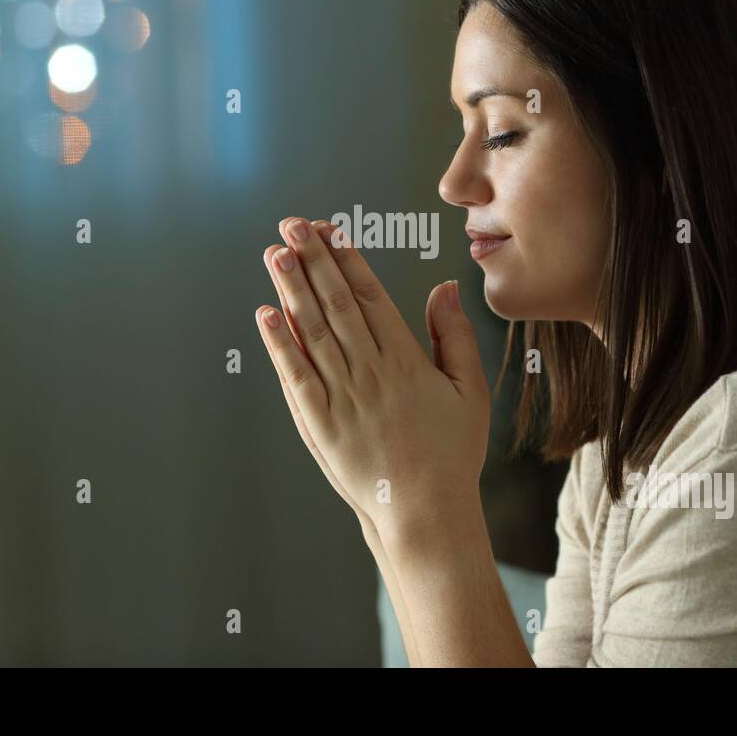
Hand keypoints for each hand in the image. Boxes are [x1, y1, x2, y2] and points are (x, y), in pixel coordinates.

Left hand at [255, 217, 490, 544]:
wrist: (425, 511)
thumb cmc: (452, 452)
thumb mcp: (470, 390)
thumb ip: (454, 336)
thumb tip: (445, 286)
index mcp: (406, 360)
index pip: (370, 296)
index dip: (348, 260)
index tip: (331, 229)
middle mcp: (370, 371)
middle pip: (335, 303)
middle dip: (313, 260)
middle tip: (291, 224)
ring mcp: (341, 397)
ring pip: (311, 331)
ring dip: (291, 289)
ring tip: (276, 253)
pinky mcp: (319, 424)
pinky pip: (295, 376)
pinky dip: (279, 344)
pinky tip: (266, 314)